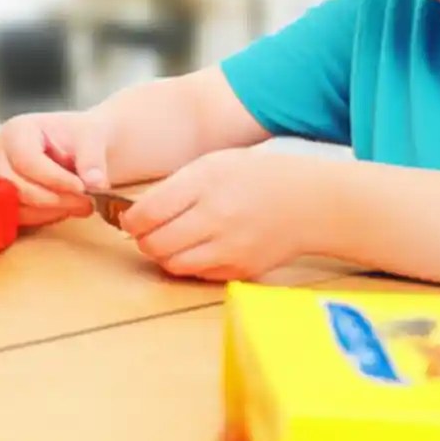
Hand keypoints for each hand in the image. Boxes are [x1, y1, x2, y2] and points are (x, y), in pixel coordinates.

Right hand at [0, 111, 111, 226]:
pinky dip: (46, 218)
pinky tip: (68, 209)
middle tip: (87, 202)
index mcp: (16, 131)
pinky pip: (19, 217)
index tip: (82, 188)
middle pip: (17, 186)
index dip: (54, 178)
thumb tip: (95, 183)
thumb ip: (92, 159)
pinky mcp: (5, 199)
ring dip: (52, 212)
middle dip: (53, 199)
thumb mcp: (93, 138)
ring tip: (83, 205)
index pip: (26, 160)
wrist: (79, 147)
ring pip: (17, 206)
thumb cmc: (80, 138)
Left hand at [120, 149, 331, 280]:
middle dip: (142, 239)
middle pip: (154, 243)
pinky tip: (197, 248)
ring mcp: (229, 249)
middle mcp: (216, 218)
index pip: (147, 213)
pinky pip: (197, 275)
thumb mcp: (212, 165)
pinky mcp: (239, 271)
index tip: (130, 218)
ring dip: (163, 255)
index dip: (130, 219)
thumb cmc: (255, 178)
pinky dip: (189, 264)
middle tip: (146, 232)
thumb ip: (173, 188)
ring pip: (172, 264)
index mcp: (205, 184)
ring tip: (170, 240)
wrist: (309, 203)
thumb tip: (136, 215)